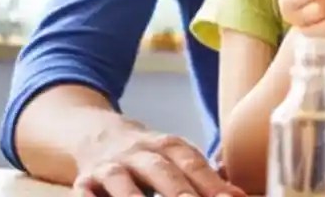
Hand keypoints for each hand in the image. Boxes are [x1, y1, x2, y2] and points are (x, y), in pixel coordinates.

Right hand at [72, 126, 244, 196]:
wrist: (97, 133)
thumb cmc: (150, 156)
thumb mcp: (177, 159)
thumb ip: (206, 178)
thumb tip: (241, 196)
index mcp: (169, 146)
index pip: (193, 164)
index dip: (211, 183)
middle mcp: (140, 153)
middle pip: (161, 171)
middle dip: (179, 193)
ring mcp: (110, 167)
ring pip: (121, 181)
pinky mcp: (83, 181)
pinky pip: (85, 192)